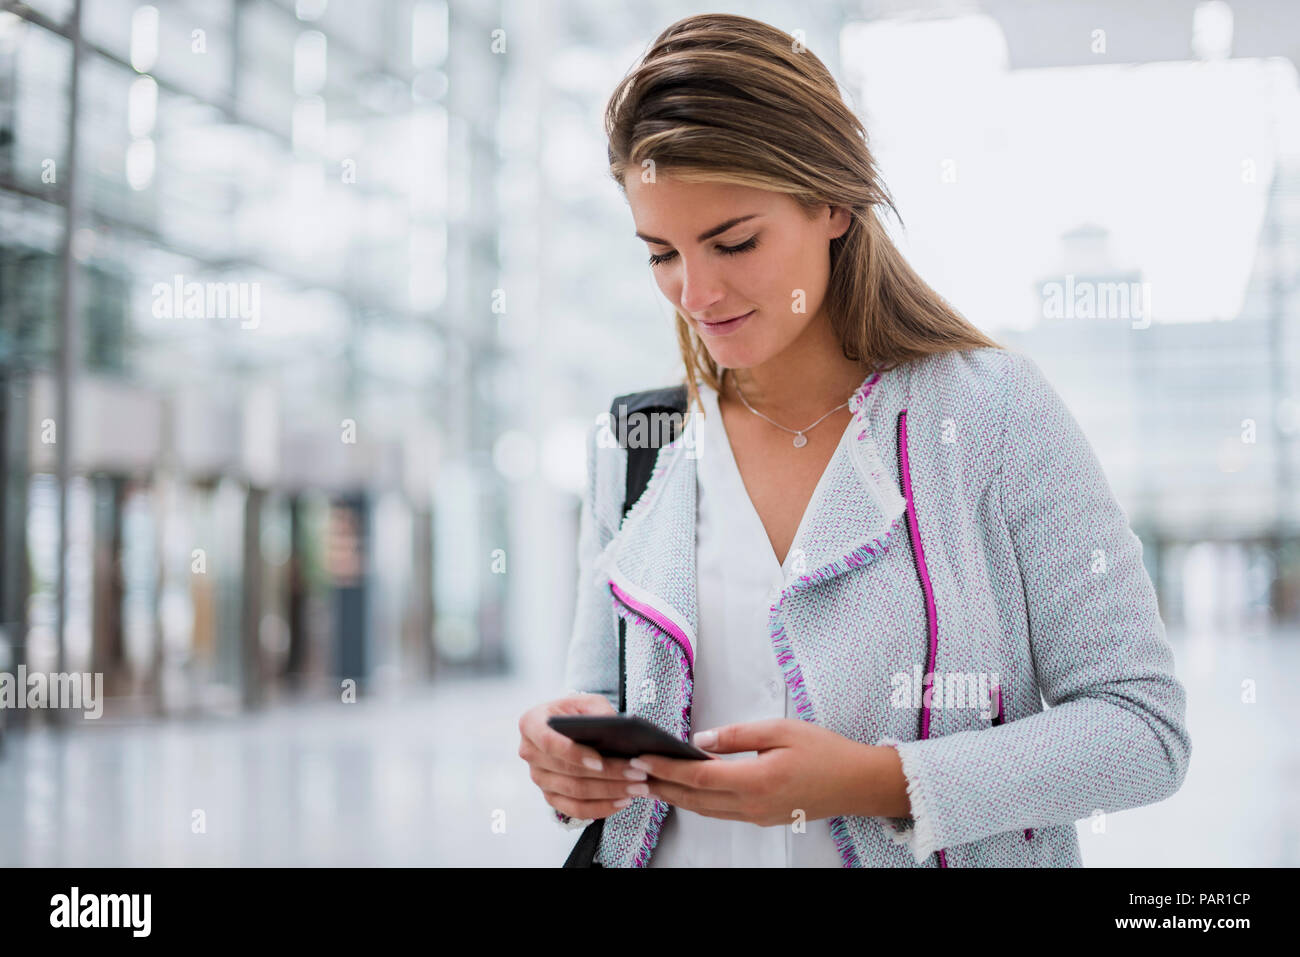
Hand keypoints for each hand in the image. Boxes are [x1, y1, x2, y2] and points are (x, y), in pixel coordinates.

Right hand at [518, 693, 653, 819]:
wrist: (568, 727)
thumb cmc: (579, 712)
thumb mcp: (589, 703)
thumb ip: (599, 713)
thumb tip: (616, 732)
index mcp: (532, 723)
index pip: (548, 742)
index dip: (573, 754)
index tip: (600, 762)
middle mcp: (529, 752)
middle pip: (567, 771)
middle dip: (606, 774)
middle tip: (637, 773)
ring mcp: (538, 777)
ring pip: (574, 792)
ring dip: (609, 792)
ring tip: (637, 787)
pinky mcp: (550, 796)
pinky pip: (575, 809)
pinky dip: (601, 808)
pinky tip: (623, 801)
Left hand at [629, 718, 908, 824]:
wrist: (857, 783)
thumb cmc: (825, 752)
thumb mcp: (780, 730)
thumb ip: (736, 736)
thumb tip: (700, 741)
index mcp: (757, 781)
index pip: (699, 778)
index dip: (666, 769)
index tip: (642, 759)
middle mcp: (753, 806)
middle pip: (694, 800)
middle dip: (661, 786)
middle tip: (633, 772)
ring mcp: (757, 816)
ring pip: (705, 810)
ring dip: (676, 796)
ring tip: (651, 780)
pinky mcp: (761, 818)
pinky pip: (720, 812)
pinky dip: (697, 801)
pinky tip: (687, 788)